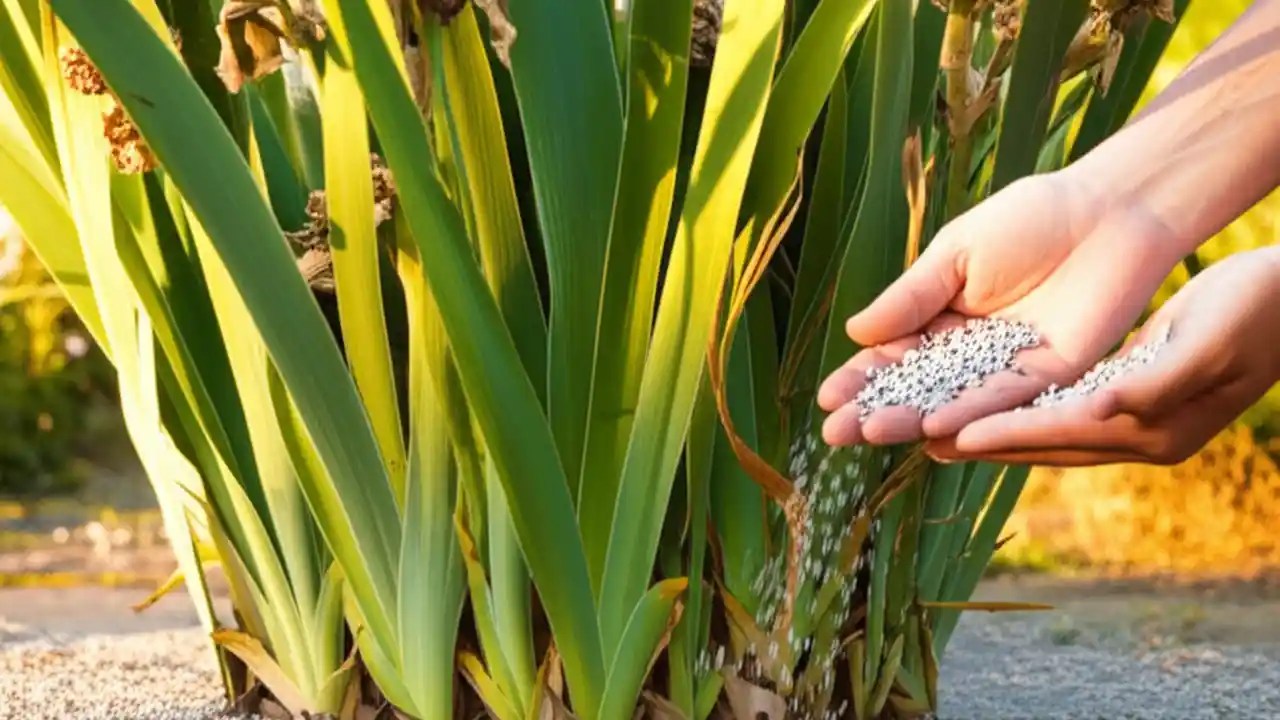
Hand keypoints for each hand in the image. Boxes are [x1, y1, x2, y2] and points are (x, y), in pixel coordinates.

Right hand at [817, 169, 1180, 446]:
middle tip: (834, 433)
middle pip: (916, 389)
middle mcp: (972, 352)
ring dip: (912, 419)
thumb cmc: (1030, 219)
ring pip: (953, 401)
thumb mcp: (955, 254)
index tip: (827, 399)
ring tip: (871, 432)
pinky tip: (932, 426)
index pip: (892, 357)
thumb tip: (855, 333)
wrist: (1111, 210)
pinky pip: (1004, 399)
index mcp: (943, 319)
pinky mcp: (1052, 376)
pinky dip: (970, 414)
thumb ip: (911, 298)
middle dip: (874, 410)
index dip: (860, 379)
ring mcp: (1009, 367)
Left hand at [929, 246, 1279, 466]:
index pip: (1059, 433)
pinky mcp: (1128, 404)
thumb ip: (1158, 380)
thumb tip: (1105, 409)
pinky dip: (1015, 410)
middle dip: (977, 444)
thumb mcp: (1209, 339)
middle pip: (1039, 443)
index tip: (947, 435)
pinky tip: (983, 402)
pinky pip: (1057, 413)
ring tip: (932, 428)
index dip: (1002, 434)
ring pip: (1042, 432)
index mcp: (1153, 429)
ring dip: (988, 431)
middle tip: (913, 441)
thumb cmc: (1255, 309)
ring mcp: (1133, 427)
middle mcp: (1137, 438)